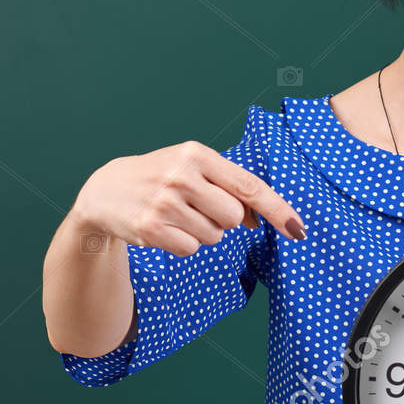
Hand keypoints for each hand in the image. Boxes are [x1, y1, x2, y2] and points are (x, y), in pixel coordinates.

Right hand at [72, 140, 304, 255]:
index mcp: (196, 154)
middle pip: (234, 217)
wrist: (105, 190)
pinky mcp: (150, 228)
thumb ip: (229, 187)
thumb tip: (259, 218)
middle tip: (199, 208)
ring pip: (213, 236)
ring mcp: (164, 203)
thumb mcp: (193, 169)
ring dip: (203, 232)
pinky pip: (190, 249)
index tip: (298, 229)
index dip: (277, 209)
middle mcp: (180, 175)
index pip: (249, 186)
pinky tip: (165, 228)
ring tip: (178, 215)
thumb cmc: (161, 177)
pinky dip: (184, 244)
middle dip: (224, 219)